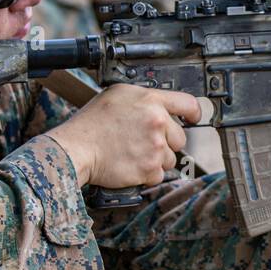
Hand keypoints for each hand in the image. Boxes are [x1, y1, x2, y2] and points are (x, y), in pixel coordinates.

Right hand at [47, 83, 200, 188]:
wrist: (77, 148)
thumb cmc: (92, 122)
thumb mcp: (118, 95)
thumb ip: (145, 99)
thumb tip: (160, 105)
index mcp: (151, 101)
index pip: (188, 104)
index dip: (193, 113)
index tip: (192, 118)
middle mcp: (158, 122)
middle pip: (180, 138)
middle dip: (166, 142)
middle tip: (143, 141)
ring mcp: (155, 147)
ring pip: (170, 158)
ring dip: (156, 159)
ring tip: (133, 153)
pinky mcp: (150, 169)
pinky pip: (158, 175)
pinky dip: (147, 174)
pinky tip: (131, 164)